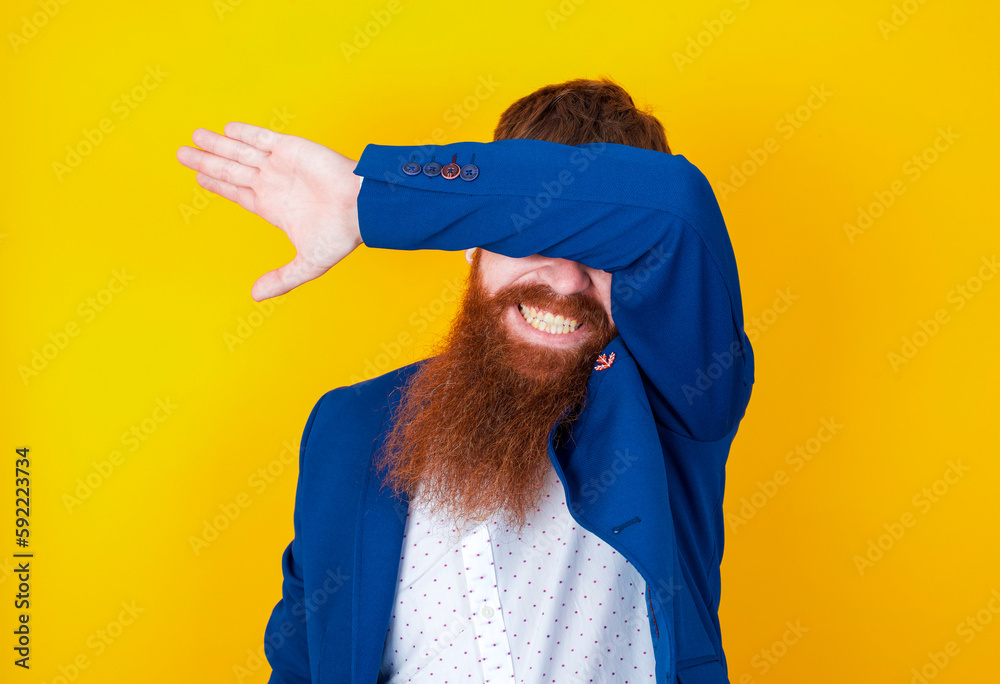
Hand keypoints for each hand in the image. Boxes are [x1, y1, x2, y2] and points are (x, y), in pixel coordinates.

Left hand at [176, 122, 363, 300]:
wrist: (362, 208)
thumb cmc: (340, 235)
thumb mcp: (307, 264)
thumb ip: (281, 279)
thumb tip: (255, 296)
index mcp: (273, 207)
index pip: (237, 193)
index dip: (218, 185)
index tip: (200, 177)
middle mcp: (272, 184)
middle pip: (231, 170)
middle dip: (207, 161)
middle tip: (182, 154)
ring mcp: (280, 165)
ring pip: (240, 152)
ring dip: (217, 144)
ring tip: (195, 136)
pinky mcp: (291, 148)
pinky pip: (262, 138)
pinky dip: (244, 133)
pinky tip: (226, 129)